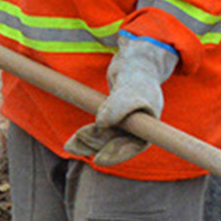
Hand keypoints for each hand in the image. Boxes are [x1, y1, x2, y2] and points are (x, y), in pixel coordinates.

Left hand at [65, 34, 176, 166]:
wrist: (134, 61)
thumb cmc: (137, 75)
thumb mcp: (129, 90)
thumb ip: (117, 107)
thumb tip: (100, 124)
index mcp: (150, 124)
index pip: (135, 145)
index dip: (117, 155)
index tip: (99, 160)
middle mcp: (139, 127)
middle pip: (116, 143)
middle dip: (96, 146)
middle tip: (75, 145)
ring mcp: (126, 123)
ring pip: (106, 138)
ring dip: (88, 142)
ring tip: (70, 144)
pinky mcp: (113, 117)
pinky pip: (100, 131)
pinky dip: (87, 135)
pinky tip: (72, 140)